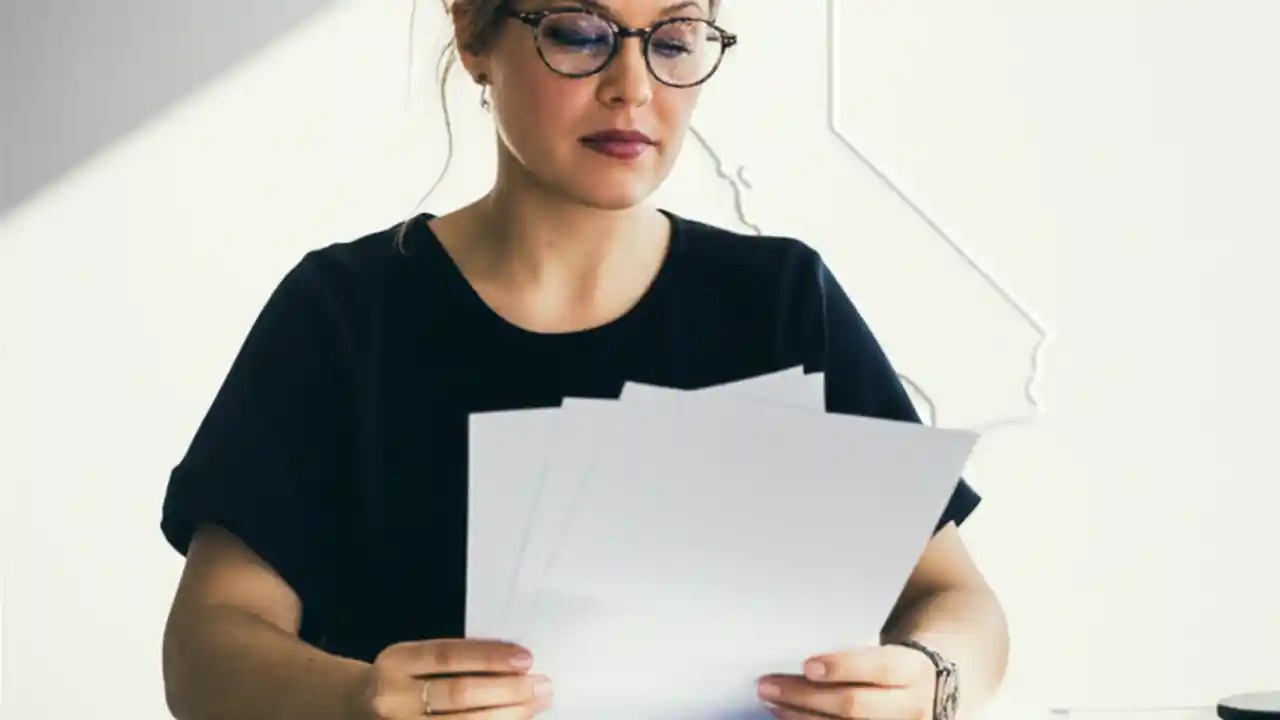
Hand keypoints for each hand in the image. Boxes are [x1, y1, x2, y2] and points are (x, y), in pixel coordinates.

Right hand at [349, 638, 552, 718]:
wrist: (357, 709)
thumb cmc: (402, 679)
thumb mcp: (415, 658)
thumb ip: (454, 658)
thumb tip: (515, 661)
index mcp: (395, 663)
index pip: (447, 656)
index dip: (489, 657)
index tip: (526, 658)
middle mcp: (392, 699)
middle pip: (458, 694)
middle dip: (508, 690)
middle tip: (542, 685)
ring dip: (508, 715)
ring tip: (535, 704)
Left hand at [756, 645, 935, 719]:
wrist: (926, 688)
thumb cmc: (890, 660)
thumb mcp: (885, 647)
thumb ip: (851, 646)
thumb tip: (796, 644)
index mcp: (912, 670)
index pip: (879, 667)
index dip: (843, 667)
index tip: (807, 664)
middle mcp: (910, 706)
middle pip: (855, 705)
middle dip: (806, 696)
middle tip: (767, 684)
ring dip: (798, 715)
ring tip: (770, 700)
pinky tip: (786, 715)